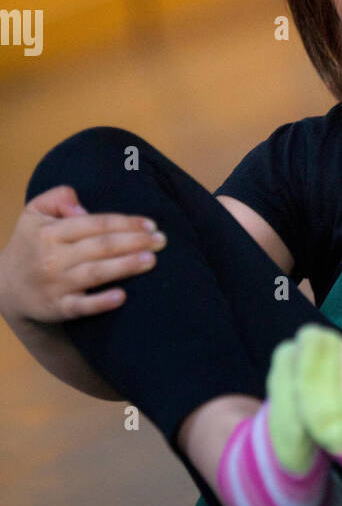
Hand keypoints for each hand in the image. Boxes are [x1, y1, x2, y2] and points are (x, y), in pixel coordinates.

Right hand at [0, 185, 166, 322]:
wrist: (5, 286)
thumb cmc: (30, 244)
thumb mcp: (34, 213)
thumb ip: (57, 197)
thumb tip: (81, 206)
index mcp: (50, 232)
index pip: (95, 224)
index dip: (125, 223)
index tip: (151, 224)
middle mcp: (53, 257)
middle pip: (100, 246)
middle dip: (134, 242)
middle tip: (162, 241)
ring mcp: (55, 284)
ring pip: (95, 273)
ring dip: (125, 266)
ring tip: (151, 260)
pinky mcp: (57, 307)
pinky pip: (81, 306)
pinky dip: (101, 302)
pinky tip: (122, 296)